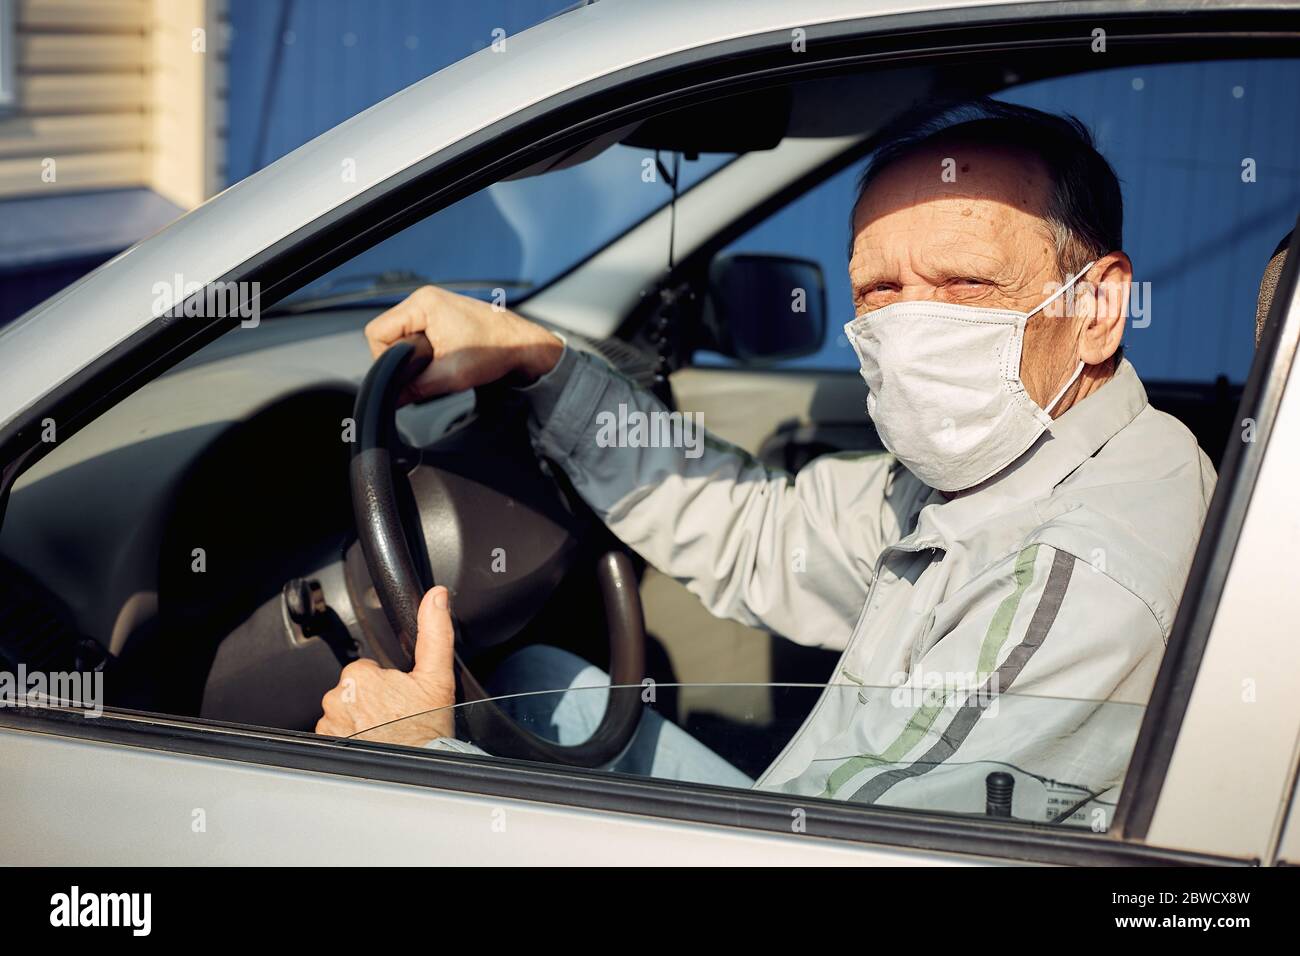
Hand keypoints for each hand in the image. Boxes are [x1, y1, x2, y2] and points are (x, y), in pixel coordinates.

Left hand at [316, 586, 458, 745]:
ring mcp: (330, 725)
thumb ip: (434, 631)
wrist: (420, 768)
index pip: (366, 670)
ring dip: (360, 720)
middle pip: (353, 691)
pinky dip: (351, 738)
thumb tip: (436, 597)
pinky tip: (373, 743)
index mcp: (359, 676)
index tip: (401, 697)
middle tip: (396, 714)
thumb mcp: (437, 675)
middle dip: (371, 700)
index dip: (386, 682)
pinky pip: (336, 735)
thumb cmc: (427, 727)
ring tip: (386, 731)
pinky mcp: (328, 745)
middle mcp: (337, 699)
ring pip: (344, 713)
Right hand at [364, 285, 562, 402]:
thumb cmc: (496, 351)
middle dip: (402, 357)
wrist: (525, 346)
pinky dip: (424, 350)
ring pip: (401, 336)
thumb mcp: (450, 376)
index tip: (409, 373)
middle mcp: (425, 298)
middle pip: (387, 333)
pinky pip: (416, 334)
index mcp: (423, 303)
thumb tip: (390, 400)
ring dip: (414, 355)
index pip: (378, 332)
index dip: (387, 359)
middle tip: (429, 368)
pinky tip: (444, 357)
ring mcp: (433, 305)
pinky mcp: (441, 315)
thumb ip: (414, 388)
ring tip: (441, 361)